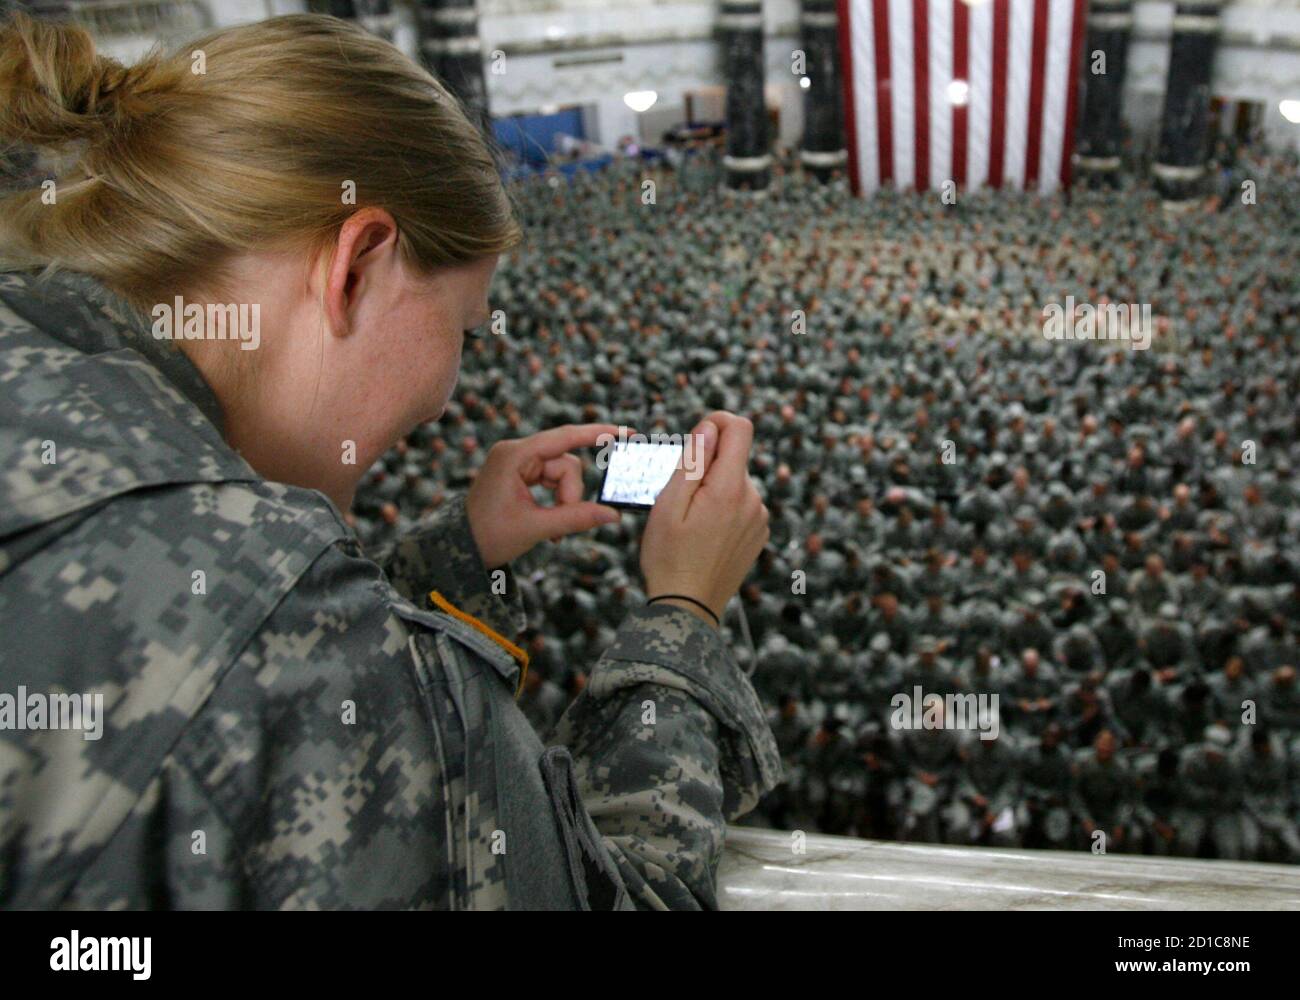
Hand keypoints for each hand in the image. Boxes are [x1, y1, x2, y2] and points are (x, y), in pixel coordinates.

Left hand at [465, 423, 620, 568]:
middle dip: (569, 495)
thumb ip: (576, 518)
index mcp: (514, 456)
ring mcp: (518, 462)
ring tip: (550, 529)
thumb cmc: (490, 536)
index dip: (596, 434)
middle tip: (559, 527)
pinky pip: (552, 480)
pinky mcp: (520, 473)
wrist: (461, 548)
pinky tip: (548, 522)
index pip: (563, 437)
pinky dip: (557, 500)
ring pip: (562, 473)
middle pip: (565, 463)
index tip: (625, 432)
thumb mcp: (536, 528)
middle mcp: (516, 452)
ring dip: (564, 500)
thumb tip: (613, 516)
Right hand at [639, 412, 768, 625]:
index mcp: (730, 489)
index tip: (696, 437)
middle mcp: (753, 500)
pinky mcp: (758, 534)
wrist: (688, 608)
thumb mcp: (668, 505)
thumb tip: (709, 428)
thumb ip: (691, 463)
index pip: (741, 429)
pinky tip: (704, 534)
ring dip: (713, 489)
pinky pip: (741, 504)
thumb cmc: (669, 557)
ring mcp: (759, 518)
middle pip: (734, 457)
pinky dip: (723, 507)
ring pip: (735, 482)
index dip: (717, 422)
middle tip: (679, 497)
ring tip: (690, 522)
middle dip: (707, 464)